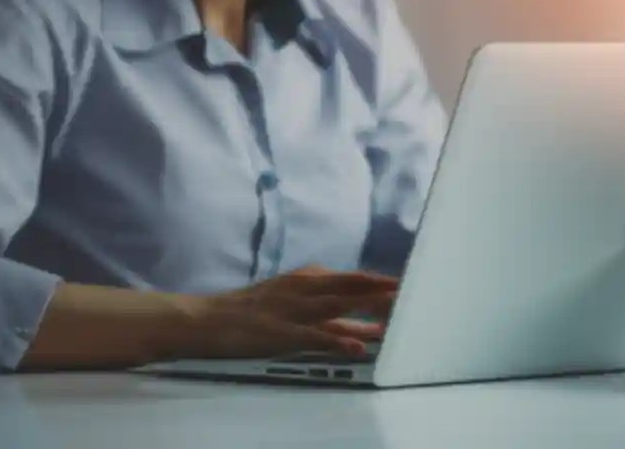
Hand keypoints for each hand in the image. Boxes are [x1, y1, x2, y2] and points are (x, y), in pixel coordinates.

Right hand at [173, 265, 397, 359]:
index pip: (356, 278)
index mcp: (309, 280)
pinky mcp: (280, 331)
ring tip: (398, 311)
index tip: (415, 283)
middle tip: (418, 292)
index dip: (385, 282)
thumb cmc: (254, 313)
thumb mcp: (297, 305)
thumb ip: (335, 316)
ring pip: (338, 305)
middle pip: (353, 287)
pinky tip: (357, 345)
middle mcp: (304, 289)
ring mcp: (292, 309)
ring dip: (369, 307)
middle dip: (385, 290)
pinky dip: (336, 339)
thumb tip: (372, 324)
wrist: (206, 319)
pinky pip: (313, 336)